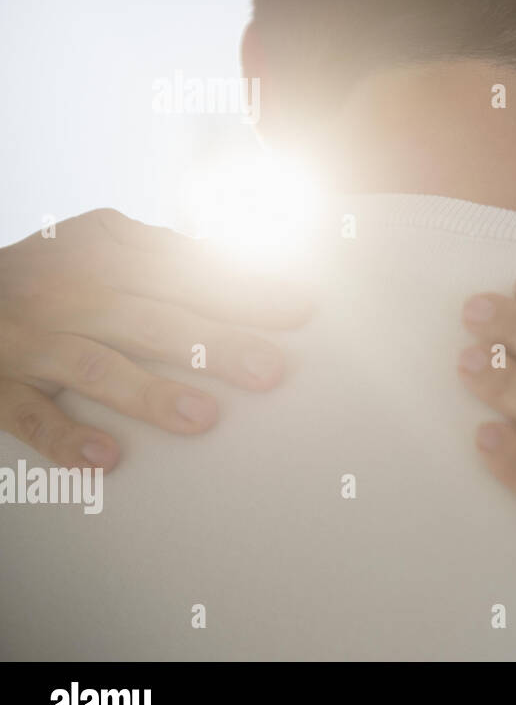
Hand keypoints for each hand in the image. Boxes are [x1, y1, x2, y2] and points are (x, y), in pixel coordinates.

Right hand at [0, 209, 312, 469]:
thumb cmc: (48, 276)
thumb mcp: (100, 247)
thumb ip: (165, 254)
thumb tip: (248, 269)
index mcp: (105, 250)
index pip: (183, 270)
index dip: (241, 289)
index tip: (297, 308)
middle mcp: (71, 291)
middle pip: (152, 317)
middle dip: (214, 342)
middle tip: (269, 368)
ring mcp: (32, 338)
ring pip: (97, 366)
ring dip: (149, 392)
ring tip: (204, 416)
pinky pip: (29, 415)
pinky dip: (65, 436)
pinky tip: (106, 458)